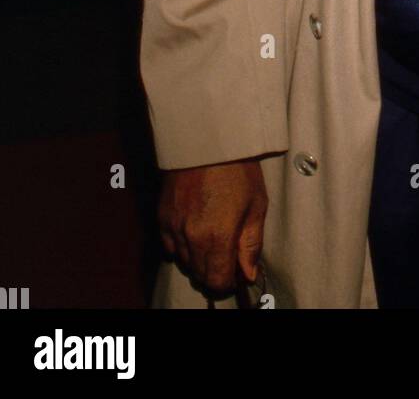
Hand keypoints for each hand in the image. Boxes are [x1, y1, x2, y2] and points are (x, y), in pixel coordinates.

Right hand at [158, 159, 267, 294]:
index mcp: (218, 237)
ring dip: (198, 257)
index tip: (235, 271)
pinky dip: (181, 244)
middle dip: (214, 270)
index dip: (228, 281)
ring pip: (184, 261)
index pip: (216, 281)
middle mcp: (191, 237)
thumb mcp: (256, 205)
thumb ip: (251, 244)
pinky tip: (194, 229)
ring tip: (212, 236)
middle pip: (199, 274)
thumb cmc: (238, 168)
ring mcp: (173, 226)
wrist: (209, 138)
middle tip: (227, 253)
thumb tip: (248, 274)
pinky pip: (169, 245)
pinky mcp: (162, 215)